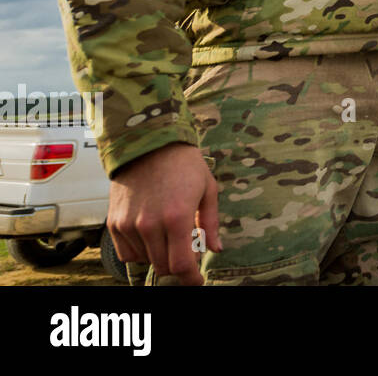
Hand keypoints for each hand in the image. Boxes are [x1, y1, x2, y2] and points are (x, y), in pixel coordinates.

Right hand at [107, 142, 221, 285]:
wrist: (148, 144)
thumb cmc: (184, 165)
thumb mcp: (208, 190)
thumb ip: (211, 224)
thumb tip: (214, 249)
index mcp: (177, 218)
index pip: (181, 265)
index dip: (190, 278)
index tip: (197, 281)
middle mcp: (150, 225)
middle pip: (163, 266)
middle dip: (179, 265)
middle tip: (187, 250)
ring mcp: (129, 225)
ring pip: (146, 260)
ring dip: (160, 256)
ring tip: (170, 233)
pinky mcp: (114, 223)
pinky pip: (127, 254)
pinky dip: (141, 252)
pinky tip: (151, 236)